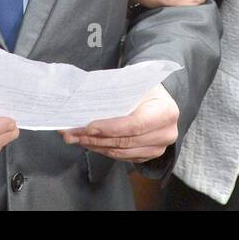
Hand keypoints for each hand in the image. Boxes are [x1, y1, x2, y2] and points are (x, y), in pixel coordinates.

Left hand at [61, 84, 178, 161]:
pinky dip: (104, 150)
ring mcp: (158, 148)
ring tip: (75, 138)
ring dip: (95, 146)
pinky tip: (89, 142)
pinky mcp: (148, 156)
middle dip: (95, 138)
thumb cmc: (144, 87)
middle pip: (125, 141)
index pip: (135, 125)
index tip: (88, 127)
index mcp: (166, 112)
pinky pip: (122, 157)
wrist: (158, 98)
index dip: (110, 128)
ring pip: (121, 152)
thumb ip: (115, 92)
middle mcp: (166, 134)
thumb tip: (83, 99)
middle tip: (72, 133)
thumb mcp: (135, 82)